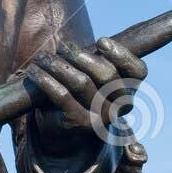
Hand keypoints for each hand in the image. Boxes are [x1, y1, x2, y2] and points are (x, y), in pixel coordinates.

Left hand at [27, 36, 147, 141]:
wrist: (63, 131)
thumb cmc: (78, 92)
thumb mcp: (92, 74)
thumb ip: (99, 57)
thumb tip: (95, 41)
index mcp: (129, 89)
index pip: (137, 71)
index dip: (121, 54)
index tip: (100, 41)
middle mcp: (120, 106)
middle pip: (106, 74)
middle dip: (80, 56)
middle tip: (61, 47)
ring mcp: (102, 118)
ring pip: (82, 82)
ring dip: (58, 64)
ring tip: (42, 57)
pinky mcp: (81, 125)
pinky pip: (63, 96)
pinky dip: (46, 80)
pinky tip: (34, 72)